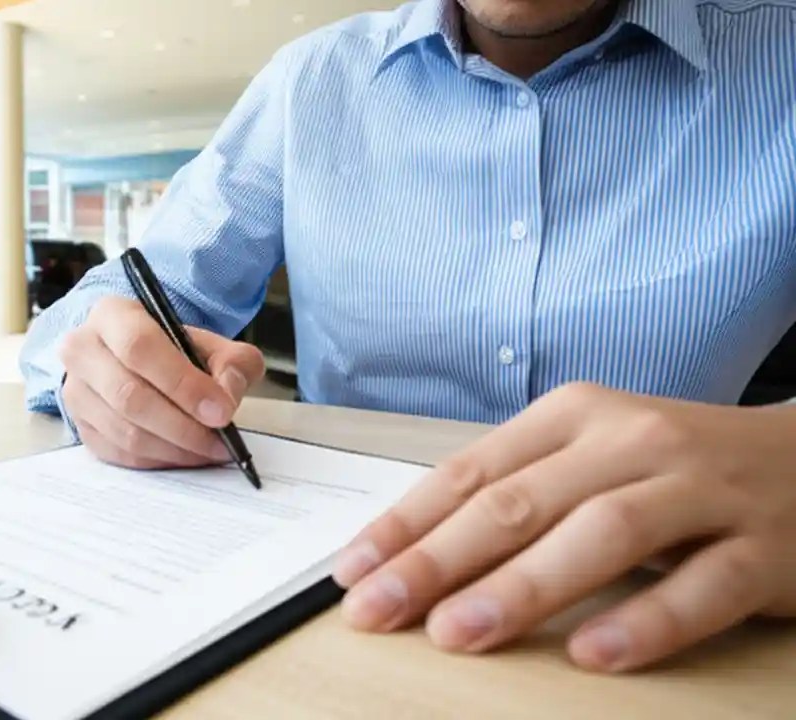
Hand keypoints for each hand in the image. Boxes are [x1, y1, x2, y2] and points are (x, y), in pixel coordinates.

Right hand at [58, 296, 264, 468]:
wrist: (136, 361)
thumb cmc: (172, 350)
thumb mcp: (211, 343)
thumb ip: (232, 363)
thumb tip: (226, 395)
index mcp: (112, 315)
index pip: (140, 347)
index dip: (183, 383)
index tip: (220, 411)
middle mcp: (82, 350)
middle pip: (129, 396)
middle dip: (183, 426)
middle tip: (220, 440)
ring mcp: (75, 392)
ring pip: (125, 432)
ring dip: (174, 449)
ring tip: (209, 450)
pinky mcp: (81, 427)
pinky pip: (120, 454)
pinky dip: (158, 461)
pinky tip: (185, 456)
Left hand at [332, 382, 795, 671]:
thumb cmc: (676, 466)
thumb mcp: (590, 457)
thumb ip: (515, 492)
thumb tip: (415, 551)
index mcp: (576, 417)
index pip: (470, 472)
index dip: (405, 524)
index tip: (352, 571)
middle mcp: (632, 442)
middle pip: (519, 503)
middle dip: (437, 561)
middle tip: (379, 608)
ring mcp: (700, 490)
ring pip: (601, 534)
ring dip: (522, 587)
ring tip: (459, 633)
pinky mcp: (765, 546)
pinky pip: (702, 586)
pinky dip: (645, 621)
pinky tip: (594, 654)